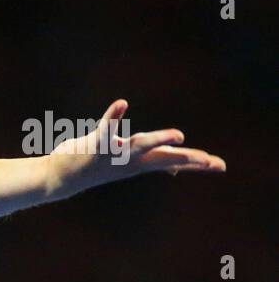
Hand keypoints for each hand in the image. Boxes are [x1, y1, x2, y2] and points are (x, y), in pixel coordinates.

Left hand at [49, 99, 225, 194]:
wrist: (61, 178)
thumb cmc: (99, 167)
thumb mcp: (129, 165)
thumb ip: (153, 163)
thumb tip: (175, 170)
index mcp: (140, 163)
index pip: (174, 162)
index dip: (197, 163)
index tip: (221, 165)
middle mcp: (130, 161)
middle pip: (163, 159)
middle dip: (187, 159)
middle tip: (209, 162)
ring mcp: (114, 155)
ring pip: (140, 146)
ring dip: (159, 140)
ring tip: (179, 134)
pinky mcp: (96, 146)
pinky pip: (106, 130)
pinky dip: (114, 116)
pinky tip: (121, 103)